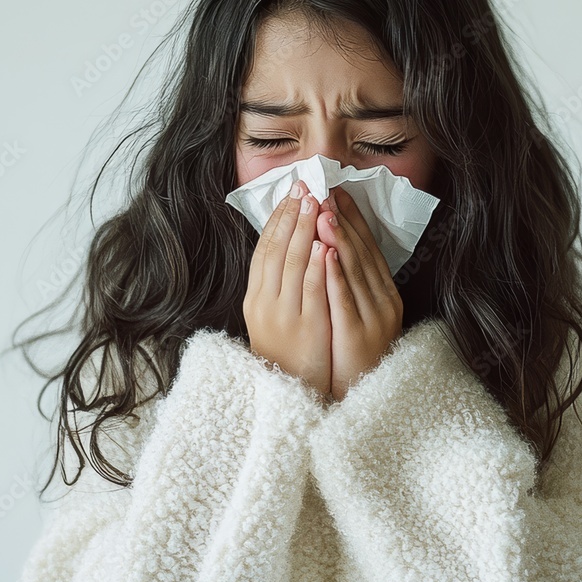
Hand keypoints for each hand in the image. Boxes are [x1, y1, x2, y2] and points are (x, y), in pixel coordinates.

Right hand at [243, 179, 331, 401]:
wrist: (288, 395)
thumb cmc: (287, 353)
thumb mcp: (273, 316)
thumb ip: (278, 284)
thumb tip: (287, 245)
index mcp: (255, 297)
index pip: (264, 248)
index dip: (277, 218)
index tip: (290, 192)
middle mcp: (264, 303)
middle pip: (276, 250)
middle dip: (291, 215)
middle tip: (304, 185)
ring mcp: (283, 315)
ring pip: (292, 265)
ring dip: (304, 231)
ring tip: (314, 202)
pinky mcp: (305, 328)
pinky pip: (311, 292)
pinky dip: (317, 266)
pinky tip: (326, 245)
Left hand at [317, 185, 402, 402]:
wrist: (366, 397)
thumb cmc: (357, 356)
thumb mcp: (359, 314)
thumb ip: (353, 284)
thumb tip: (336, 248)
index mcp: (384, 293)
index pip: (368, 248)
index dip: (353, 219)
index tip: (337, 192)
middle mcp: (383, 301)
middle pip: (361, 254)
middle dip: (342, 221)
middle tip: (325, 191)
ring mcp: (373, 318)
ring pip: (354, 272)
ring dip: (338, 239)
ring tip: (323, 211)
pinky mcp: (357, 335)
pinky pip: (344, 300)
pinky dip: (335, 275)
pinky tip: (325, 254)